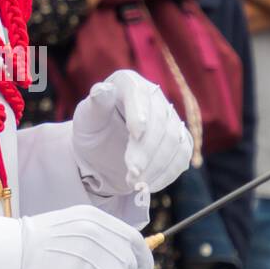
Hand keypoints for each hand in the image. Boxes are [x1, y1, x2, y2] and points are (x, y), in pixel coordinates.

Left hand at [72, 69, 193, 198]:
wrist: (103, 151)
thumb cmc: (93, 130)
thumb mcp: (87, 119)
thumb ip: (96, 105)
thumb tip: (103, 90)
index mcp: (129, 83)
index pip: (138, 94)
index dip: (139, 113)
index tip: (135, 134)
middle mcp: (153, 95)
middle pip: (159, 121)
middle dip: (146, 150)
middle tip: (132, 173)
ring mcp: (170, 116)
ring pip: (174, 139)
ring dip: (157, 165)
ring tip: (137, 183)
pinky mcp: (179, 138)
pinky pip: (182, 154)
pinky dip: (169, 172)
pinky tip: (152, 185)